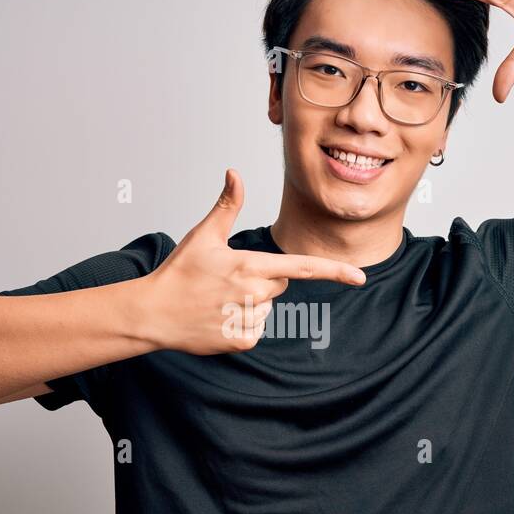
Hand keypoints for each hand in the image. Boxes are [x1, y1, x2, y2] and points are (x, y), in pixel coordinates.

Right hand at [141, 169, 366, 354]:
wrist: (153, 313)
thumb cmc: (179, 271)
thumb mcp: (203, 236)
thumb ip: (227, 205)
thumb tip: (235, 173)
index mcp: (249, 265)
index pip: (301, 267)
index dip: (334, 271)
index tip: (360, 276)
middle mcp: (252, 294)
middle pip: (280, 284)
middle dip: (261, 280)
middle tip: (227, 280)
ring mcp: (247, 320)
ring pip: (268, 308)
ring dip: (250, 304)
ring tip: (218, 301)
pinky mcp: (241, 341)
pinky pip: (257, 329)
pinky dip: (242, 325)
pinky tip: (218, 318)